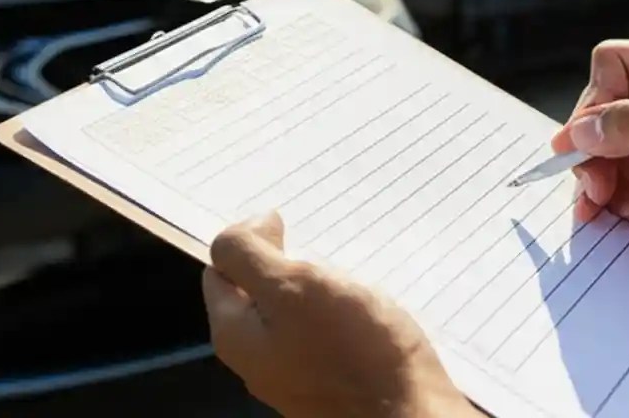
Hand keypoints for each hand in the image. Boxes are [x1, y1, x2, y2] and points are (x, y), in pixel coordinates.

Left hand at [202, 213, 478, 417]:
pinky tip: (365, 306)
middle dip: (286, 263)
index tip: (293, 231)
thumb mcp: (293, 286)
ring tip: (350, 274)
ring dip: (317, 286)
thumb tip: (249, 229)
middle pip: (256, 291)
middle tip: (324, 249)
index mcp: (234, 334)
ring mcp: (292, 374)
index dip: (252, 241)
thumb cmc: (351, 349)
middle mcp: (255, 359)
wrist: (407, 412)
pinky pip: (322, 334)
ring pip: (294, 311)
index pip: (221, 269)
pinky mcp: (328, 381)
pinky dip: (338, 312)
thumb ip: (250, 254)